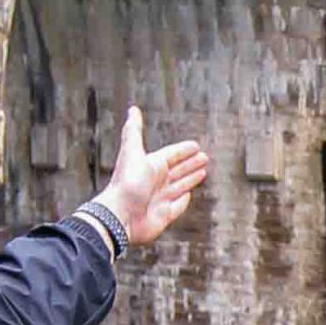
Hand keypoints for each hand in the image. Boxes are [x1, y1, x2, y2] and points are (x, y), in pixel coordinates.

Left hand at [104, 105, 208, 247]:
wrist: (120, 215)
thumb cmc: (128, 183)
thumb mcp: (132, 151)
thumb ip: (133, 130)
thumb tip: (132, 108)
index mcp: (151, 166)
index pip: (172, 155)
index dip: (184, 150)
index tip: (196, 145)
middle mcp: (156, 182)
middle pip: (178, 170)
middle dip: (191, 163)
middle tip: (205, 157)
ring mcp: (160, 199)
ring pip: (180, 186)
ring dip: (191, 179)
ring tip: (204, 171)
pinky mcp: (164, 215)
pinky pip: (177, 206)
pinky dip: (184, 201)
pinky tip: (189, 194)